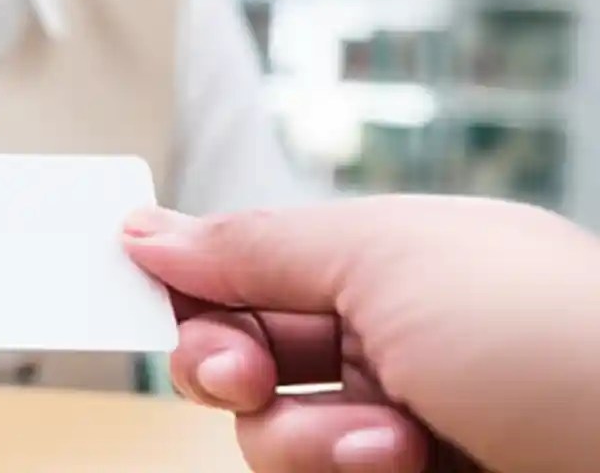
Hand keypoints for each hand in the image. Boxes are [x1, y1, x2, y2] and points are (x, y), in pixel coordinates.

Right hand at [124, 196, 599, 472]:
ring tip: (389, 440)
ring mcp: (393, 426)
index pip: (245, 266)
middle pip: (237, 355)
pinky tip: (405, 463)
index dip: (186, 278)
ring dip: (307, 438)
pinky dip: (339, 472)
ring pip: (268, 436)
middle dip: (226, 364)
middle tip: (242, 374)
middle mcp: (381, 341)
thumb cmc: (550, 327)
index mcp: (381, 260)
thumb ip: (253, 247)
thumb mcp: (388, 256)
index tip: (127, 287)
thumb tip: (146, 229)